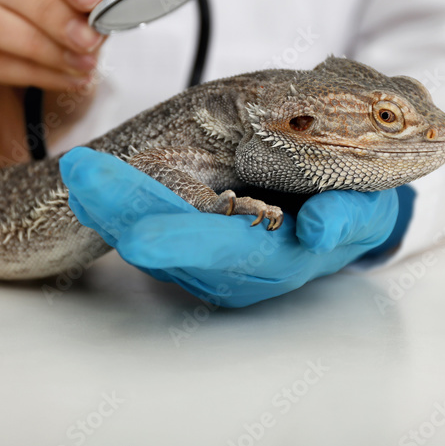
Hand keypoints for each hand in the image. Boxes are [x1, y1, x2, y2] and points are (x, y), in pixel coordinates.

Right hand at [0, 0, 106, 172]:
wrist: (15, 122)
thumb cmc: (44, 66)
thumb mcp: (76, 39)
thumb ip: (86, 20)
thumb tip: (102, 14)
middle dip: (53, 11)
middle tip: (88, 38)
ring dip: (41, 43)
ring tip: (81, 65)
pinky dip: (32, 72)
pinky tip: (65, 81)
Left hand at [60, 148, 412, 307]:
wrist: (340, 218)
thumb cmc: (352, 207)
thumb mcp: (367, 209)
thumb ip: (349, 217)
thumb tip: (318, 228)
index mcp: (282, 261)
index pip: (227, 253)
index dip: (184, 243)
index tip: (138, 237)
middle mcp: (236, 272)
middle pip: (174, 246)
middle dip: (125, 212)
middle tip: (84, 179)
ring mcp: (207, 264)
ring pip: (151, 238)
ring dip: (109, 208)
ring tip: (77, 173)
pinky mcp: (188, 247)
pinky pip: (145, 226)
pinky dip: (113, 206)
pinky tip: (86, 185)